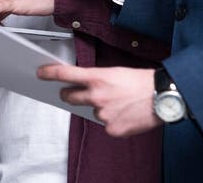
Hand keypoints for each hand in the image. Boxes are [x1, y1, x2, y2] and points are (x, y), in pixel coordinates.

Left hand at [38, 64, 161, 136]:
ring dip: (101, 109)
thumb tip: (88, 86)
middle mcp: (96, 96)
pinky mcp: (111, 129)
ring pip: (93, 112)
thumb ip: (98, 79)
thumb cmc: (142, 82)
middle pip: (70, 97)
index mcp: (97, 78)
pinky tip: (126, 114)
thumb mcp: (116, 72)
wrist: (161, 96)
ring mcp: (102, 114)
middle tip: (73, 93)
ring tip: (121, 102)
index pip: (66, 74)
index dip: (50, 74)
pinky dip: (114, 121)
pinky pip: (106, 125)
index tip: (41, 73)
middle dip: (69, 95)